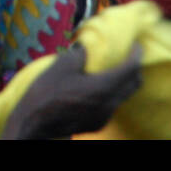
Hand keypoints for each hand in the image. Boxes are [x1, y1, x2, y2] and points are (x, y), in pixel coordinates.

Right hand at [3, 44, 143, 138]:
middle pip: (133, 85)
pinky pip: (112, 106)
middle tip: (128, 57)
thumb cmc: (46, 92)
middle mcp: (109, 104)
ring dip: (123, 82)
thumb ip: (80, 53)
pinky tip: (97, 88)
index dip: (136, 55)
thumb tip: (87, 46)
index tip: (136, 46)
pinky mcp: (97, 124)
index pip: (131, 69)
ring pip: (123, 96)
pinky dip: (112, 94)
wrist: (34, 123)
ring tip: (112, 71)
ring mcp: (104, 116)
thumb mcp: (62, 65)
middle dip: (135, 69)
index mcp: (103, 87)